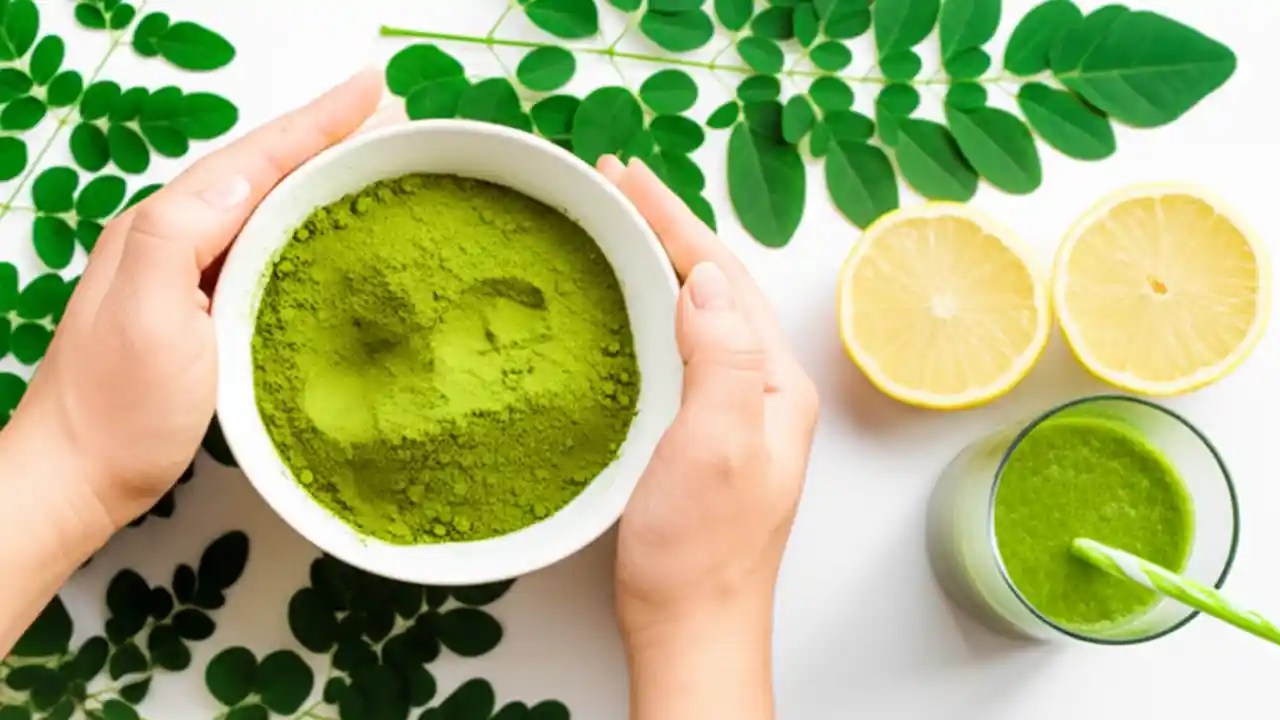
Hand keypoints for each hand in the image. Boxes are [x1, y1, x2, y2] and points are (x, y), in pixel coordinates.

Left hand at [0, 70, 380, 653]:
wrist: (80, 476)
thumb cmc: (118, 406)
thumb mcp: (145, 312)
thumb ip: (183, 231)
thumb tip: (251, 174)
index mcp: (166, 228)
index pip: (254, 158)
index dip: (317, 122)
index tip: (375, 91)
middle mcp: (178, 239)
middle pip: (263, 170)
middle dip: (327, 137)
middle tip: (392, 119)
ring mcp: (192, 274)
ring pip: (268, 205)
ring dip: (322, 174)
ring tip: (377, 159)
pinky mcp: (209, 310)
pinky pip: (269, 246)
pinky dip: (309, 223)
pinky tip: (338, 232)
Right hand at [598, 157, 818, 719]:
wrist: (693, 627)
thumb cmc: (702, 550)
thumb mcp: (715, 445)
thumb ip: (718, 357)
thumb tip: (704, 279)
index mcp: (772, 382)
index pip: (724, 277)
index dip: (673, 220)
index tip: (625, 176)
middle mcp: (761, 388)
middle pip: (716, 285)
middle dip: (668, 228)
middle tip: (615, 184)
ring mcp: (734, 410)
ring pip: (699, 312)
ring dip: (661, 261)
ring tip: (619, 224)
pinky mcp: (702, 432)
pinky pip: (680, 348)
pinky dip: (651, 308)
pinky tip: (626, 306)